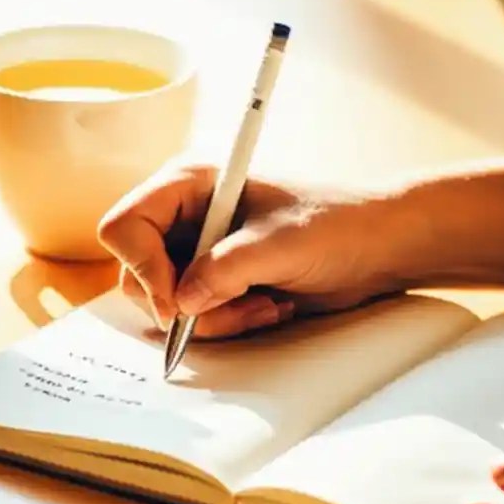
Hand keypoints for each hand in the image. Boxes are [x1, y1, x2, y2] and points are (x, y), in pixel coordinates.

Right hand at [97, 164, 414, 337]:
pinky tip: (267, 306)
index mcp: (189, 182)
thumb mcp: (280, 244)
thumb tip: (181, 303)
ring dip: (213, 317)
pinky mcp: (214, 277)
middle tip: (233, 306)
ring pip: (165, 301)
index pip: (125, 226)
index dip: (143, 267)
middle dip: (184, 302)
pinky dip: (226, 321)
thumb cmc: (337, 223)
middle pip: (136, 271)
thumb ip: (224, 270)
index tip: (178, 301)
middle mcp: (184, 213)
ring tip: (262, 305)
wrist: (378, 246)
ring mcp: (197, 247)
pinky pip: (194, 314)